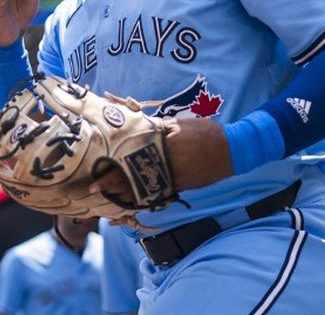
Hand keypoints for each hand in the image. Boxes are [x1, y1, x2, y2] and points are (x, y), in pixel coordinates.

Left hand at [90, 118, 233, 202]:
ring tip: (106, 198)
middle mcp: (165, 167)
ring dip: (124, 194)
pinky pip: (156, 193)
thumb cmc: (203, 132)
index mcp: (162, 148)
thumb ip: (156, 129)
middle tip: (93, 190)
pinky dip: (142, 197)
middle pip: (133, 178)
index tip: (97, 173)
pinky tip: (130, 200)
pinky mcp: (179, 187)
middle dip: (112, 185)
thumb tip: (135, 128)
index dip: (113, 169)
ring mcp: (172, 180)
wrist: (231, 150)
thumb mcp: (178, 125)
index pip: (131, 160)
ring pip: (142, 190)